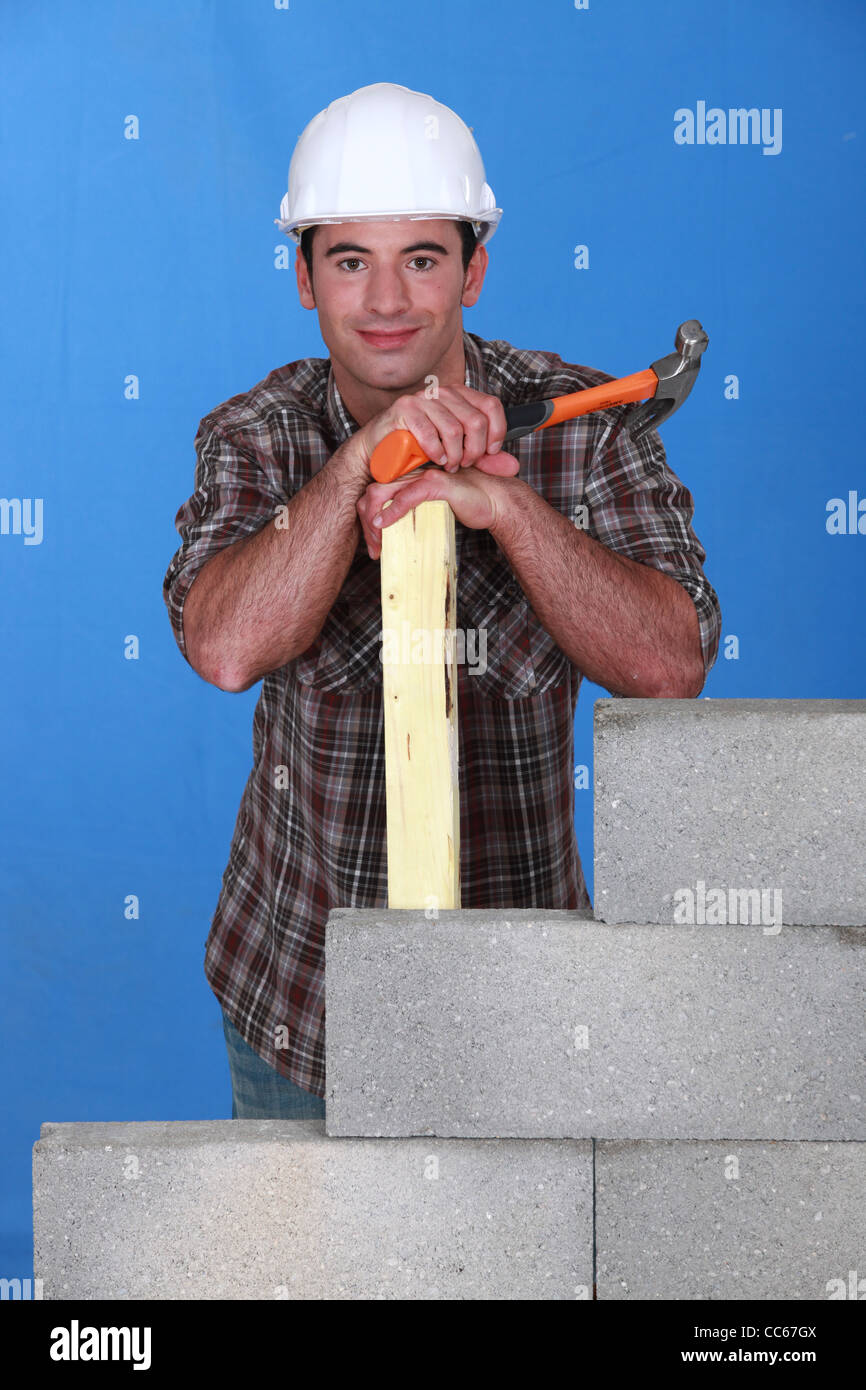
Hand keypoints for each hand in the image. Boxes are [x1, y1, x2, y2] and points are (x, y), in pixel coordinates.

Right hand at [344, 383, 512, 476]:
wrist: (380, 451)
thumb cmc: (419, 451)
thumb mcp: (459, 454)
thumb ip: (485, 459)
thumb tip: (514, 466)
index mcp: (459, 396)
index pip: (492, 406)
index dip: (497, 432)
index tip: (489, 452)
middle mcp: (443, 392)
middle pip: (476, 421)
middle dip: (474, 450)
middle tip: (464, 464)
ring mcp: (423, 399)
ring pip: (454, 430)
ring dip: (454, 455)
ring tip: (449, 465)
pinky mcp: (405, 410)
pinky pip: (430, 434)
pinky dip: (436, 452)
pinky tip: (436, 460)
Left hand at [357, 455, 519, 560]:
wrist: (497, 500)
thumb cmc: (469, 505)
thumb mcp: (433, 510)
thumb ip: (415, 513)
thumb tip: (395, 536)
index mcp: (411, 478)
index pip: (377, 491)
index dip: (368, 517)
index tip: (374, 543)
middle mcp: (414, 474)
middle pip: (374, 492)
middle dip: (366, 522)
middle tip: (373, 548)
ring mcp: (424, 476)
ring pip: (383, 492)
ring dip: (374, 520)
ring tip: (377, 541)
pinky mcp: (436, 484)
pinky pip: (406, 496)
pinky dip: (391, 512)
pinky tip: (383, 524)